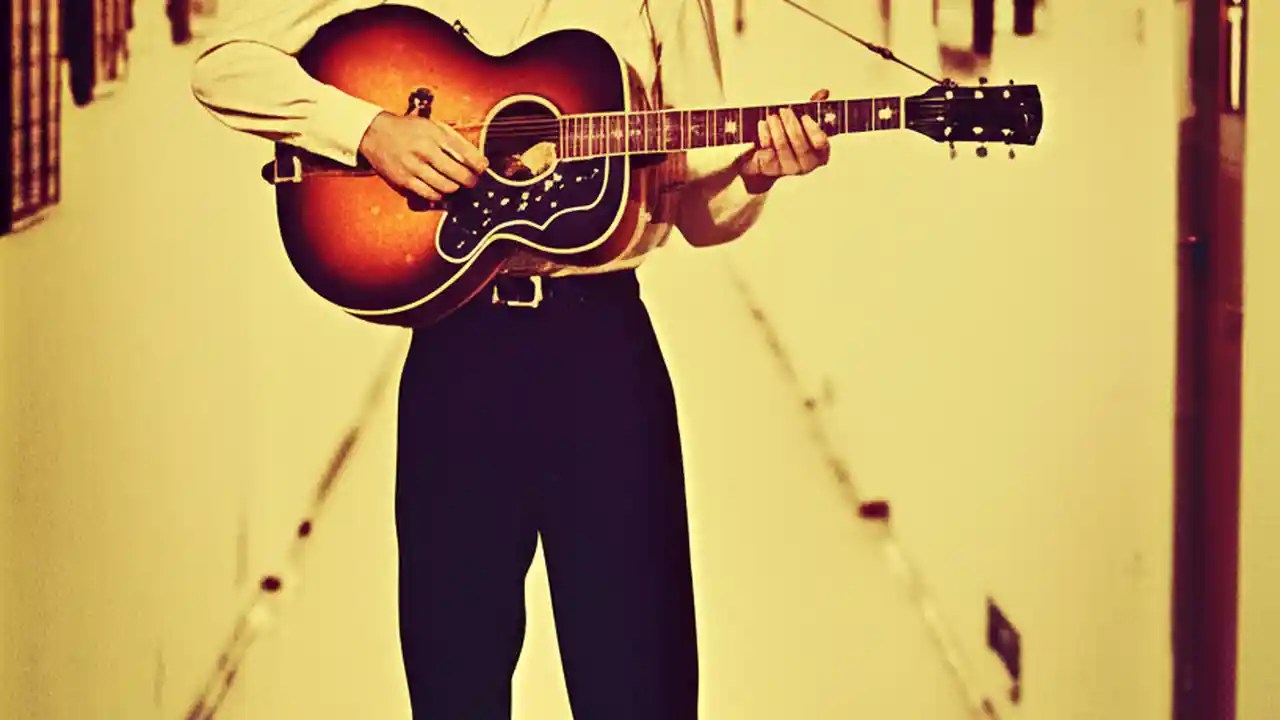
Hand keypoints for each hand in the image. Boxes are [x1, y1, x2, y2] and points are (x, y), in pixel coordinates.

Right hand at [359, 112, 488, 200]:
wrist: (375, 133)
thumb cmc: (409, 130)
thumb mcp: (433, 126)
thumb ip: (456, 141)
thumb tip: (480, 161)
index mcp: (434, 135)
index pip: (465, 154)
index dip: (478, 165)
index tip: (482, 169)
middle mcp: (424, 151)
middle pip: (458, 174)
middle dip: (470, 180)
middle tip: (471, 180)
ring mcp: (413, 168)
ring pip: (446, 187)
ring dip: (455, 187)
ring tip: (454, 183)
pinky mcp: (404, 181)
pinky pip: (430, 195)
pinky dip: (439, 194)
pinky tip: (439, 188)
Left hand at [740, 88, 832, 193]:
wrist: (765, 159)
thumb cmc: (788, 139)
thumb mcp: (801, 122)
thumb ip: (812, 108)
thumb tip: (823, 93)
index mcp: (820, 153)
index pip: (821, 143)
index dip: (813, 129)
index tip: (804, 116)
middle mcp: (807, 164)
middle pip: (800, 142)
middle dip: (791, 123)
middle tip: (784, 110)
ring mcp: (789, 168)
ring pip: (783, 145)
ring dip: (776, 127)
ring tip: (771, 116)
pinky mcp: (771, 169)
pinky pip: (768, 150)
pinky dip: (764, 135)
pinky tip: (762, 125)